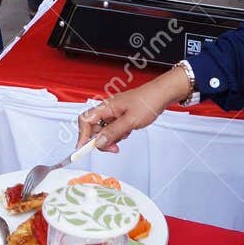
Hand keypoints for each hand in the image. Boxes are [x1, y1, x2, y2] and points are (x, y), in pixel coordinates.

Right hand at [74, 69, 190, 152]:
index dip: (82, 136)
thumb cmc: (148, 101)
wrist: (161, 95)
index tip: (82, 149)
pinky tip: (127, 132)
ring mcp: (113, 112)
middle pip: (93, 128)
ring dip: (110, 138)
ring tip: (123, 137)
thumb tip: (98, 142)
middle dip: (100, 140)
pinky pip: (112, 128)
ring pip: (103, 130)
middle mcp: (107, 109)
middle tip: (112, 147)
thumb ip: (113, 132)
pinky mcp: (120, 116)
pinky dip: (117, 134)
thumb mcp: (130, 121)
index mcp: (105, 107)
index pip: (85, 121)